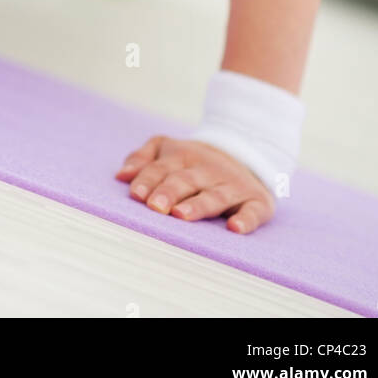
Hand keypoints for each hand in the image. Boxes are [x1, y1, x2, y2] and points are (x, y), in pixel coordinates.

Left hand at [115, 134, 274, 232]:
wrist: (245, 154)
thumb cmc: (193, 161)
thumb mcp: (167, 149)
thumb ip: (143, 159)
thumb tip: (121, 176)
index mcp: (183, 157)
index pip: (162, 168)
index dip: (148, 180)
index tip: (136, 195)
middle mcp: (207, 171)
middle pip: (185, 181)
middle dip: (169, 192)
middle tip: (155, 206)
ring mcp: (232, 186)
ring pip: (214, 196)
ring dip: (198, 205)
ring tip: (182, 215)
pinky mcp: (256, 201)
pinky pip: (253, 211)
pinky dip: (246, 219)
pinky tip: (235, 228)